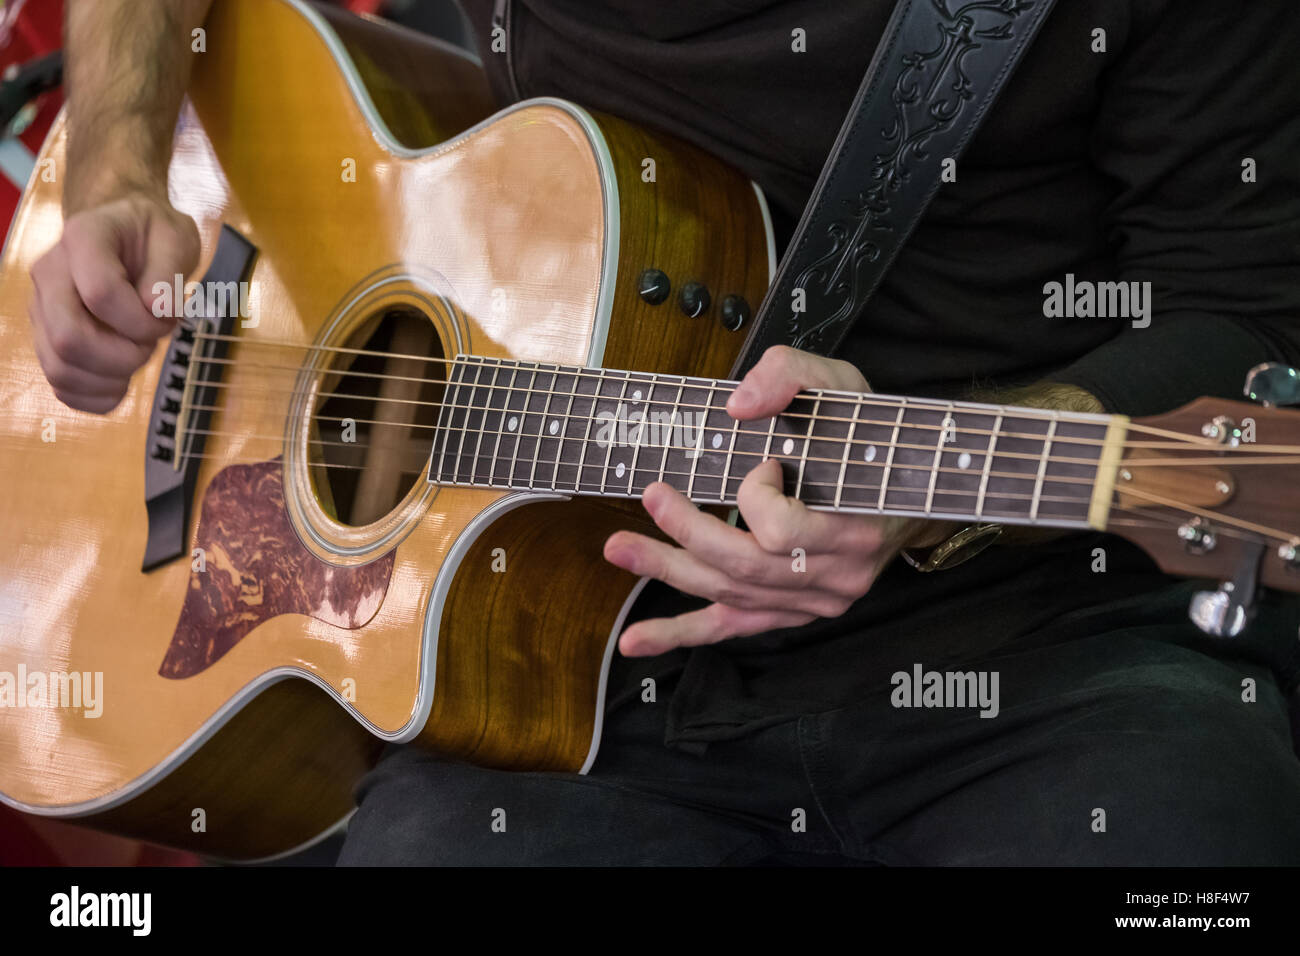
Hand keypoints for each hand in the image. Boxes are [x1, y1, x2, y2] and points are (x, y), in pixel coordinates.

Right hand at [29, 189, 200, 412]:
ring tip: (136, 357)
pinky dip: (95, 397)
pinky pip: (60, 385)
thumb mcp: (176, 237)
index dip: (142, 320)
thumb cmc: (152, 235)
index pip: (100, 293)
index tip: (166, 318)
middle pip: (69, 339)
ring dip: (111, 379)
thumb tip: (155, 310)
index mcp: (82, 239)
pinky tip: (121, 383)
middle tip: (150, 344)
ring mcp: (43, 309)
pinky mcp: (47, 338)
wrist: (124, 233)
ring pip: (60, 368)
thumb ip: (169, 273)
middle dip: (123, 357)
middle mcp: (50, 274)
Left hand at [604, 346, 950, 656]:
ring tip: (619, 548)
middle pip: (745, 565)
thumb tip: (739, 403)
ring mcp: (813, 601)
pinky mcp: (790, 611)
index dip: (756, 495)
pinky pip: (731, 627)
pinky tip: (636, 642)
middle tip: (650, 496)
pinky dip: (680, 633)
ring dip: (668, 570)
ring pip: (729, 594)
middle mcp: (836, 576)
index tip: (764, 463)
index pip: (783, 529)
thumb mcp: (843, 388)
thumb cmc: (870, 438)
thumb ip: (791, 377)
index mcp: (855, 527)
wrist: (908, 489)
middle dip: (688, 531)